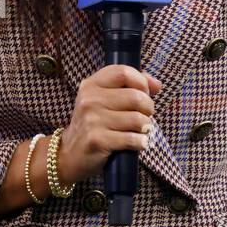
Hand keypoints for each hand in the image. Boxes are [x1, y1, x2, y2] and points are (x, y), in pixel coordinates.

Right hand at [57, 65, 161, 184]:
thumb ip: (130, 87)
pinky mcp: (97, 140)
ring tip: (139, 131)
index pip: (124, 72)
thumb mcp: (104, 100)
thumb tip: (157, 84)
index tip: (144, 94)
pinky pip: (132, 139)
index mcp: (91, 85)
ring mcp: (92, 120)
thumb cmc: (94, 124)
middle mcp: (89, 100)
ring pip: (137, 119)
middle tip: (144, 116)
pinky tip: (137, 143)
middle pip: (136, 97)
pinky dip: (141, 142)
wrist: (69, 154)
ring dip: (145, 128)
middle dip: (148, 108)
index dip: (142, 83)